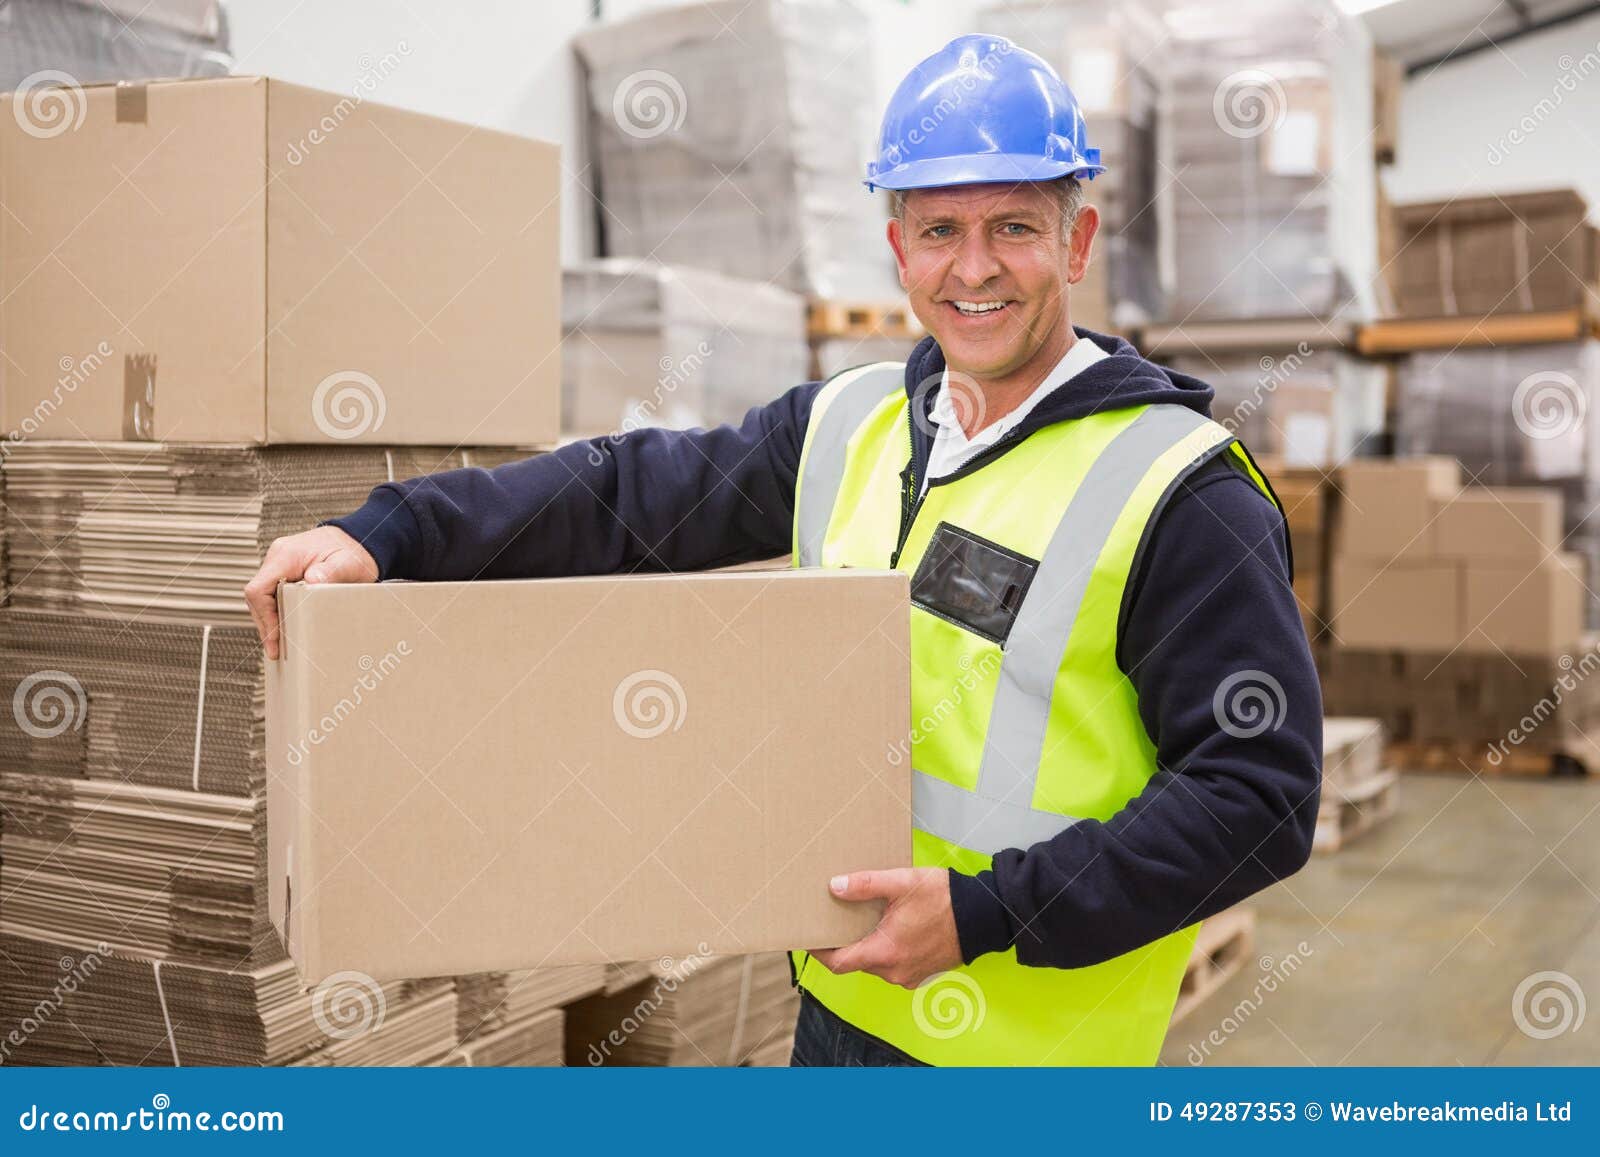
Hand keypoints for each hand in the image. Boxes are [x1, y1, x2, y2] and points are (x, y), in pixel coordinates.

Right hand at [244, 527, 377, 658]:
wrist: (357, 539)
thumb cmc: (354, 551)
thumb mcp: (348, 563)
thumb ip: (331, 572)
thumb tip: (312, 581)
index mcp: (286, 555)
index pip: (258, 589)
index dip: (264, 616)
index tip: (275, 637)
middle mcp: (277, 558)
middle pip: (257, 597)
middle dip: (266, 624)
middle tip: (276, 650)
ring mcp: (279, 564)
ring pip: (263, 598)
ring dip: (270, 620)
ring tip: (279, 645)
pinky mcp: (285, 571)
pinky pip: (272, 594)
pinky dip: (277, 612)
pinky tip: (285, 628)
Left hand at [808, 868, 963, 988]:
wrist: (984, 916)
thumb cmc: (945, 899)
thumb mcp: (902, 883)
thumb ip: (866, 885)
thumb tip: (835, 886)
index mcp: (885, 952)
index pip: (838, 963)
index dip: (818, 952)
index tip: (808, 938)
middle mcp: (894, 971)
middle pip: (855, 962)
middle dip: (844, 943)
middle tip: (836, 920)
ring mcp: (908, 975)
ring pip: (874, 963)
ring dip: (867, 945)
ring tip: (866, 919)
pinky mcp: (920, 972)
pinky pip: (893, 965)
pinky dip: (885, 950)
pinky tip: (891, 928)